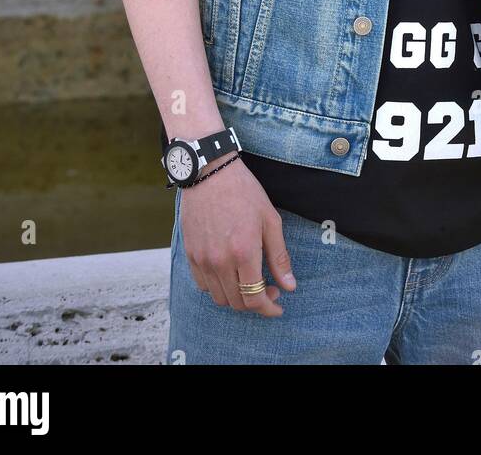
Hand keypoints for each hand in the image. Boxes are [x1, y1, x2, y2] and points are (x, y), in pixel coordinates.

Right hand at [178, 155, 296, 316]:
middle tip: (269, 290)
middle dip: (256, 304)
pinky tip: (229, 274)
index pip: (255, 299)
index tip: (278, 306)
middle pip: (237, 303)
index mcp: (244, 252)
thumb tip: (290, 287)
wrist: (209, 172)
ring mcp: (202, 259)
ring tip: (249, 282)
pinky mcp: (190, 254)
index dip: (269, 308)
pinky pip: (203, 285)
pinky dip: (218, 287)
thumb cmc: (244, 192)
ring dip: (236, 298)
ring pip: (219, 298)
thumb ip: (279, 257)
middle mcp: (220, 261)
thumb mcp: (270, 220)